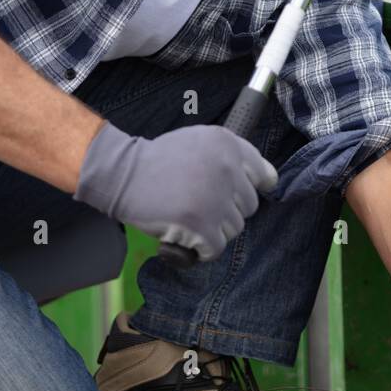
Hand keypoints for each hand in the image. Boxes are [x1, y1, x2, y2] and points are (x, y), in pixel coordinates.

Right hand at [73, 122, 277, 261]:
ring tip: (188, 217)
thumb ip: (232, 155)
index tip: (233, 195)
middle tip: (199, 204)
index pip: (265, 176)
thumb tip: (266, 179)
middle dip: (226, 210)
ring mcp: (216, 198)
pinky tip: (185, 236)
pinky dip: (201, 249)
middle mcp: (228, 169)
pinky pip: (216, 248)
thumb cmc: (161, 160)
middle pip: (249, 207)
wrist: (124, 174)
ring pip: (234, 229)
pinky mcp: (202, 225)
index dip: (249, 189)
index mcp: (229, 145)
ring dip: (213, 230)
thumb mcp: (200, 140)